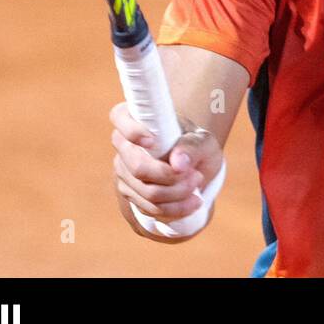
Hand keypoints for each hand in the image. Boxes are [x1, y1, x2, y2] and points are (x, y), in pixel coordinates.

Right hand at [110, 101, 222, 228]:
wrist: (194, 168)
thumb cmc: (196, 146)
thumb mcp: (204, 142)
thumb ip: (193, 147)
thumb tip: (178, 163)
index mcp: (137, 118)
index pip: (119, 116)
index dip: (132, 130)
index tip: (152, 141)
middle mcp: (124, 144)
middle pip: (138, 167)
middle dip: (171, 176)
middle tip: (196, 174)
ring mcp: (123, 171)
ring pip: (147, 191)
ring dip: (178, 193)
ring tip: (197, 184)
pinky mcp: (129, 193)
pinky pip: (149, 207)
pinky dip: (175, 208)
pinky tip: (193, 201)